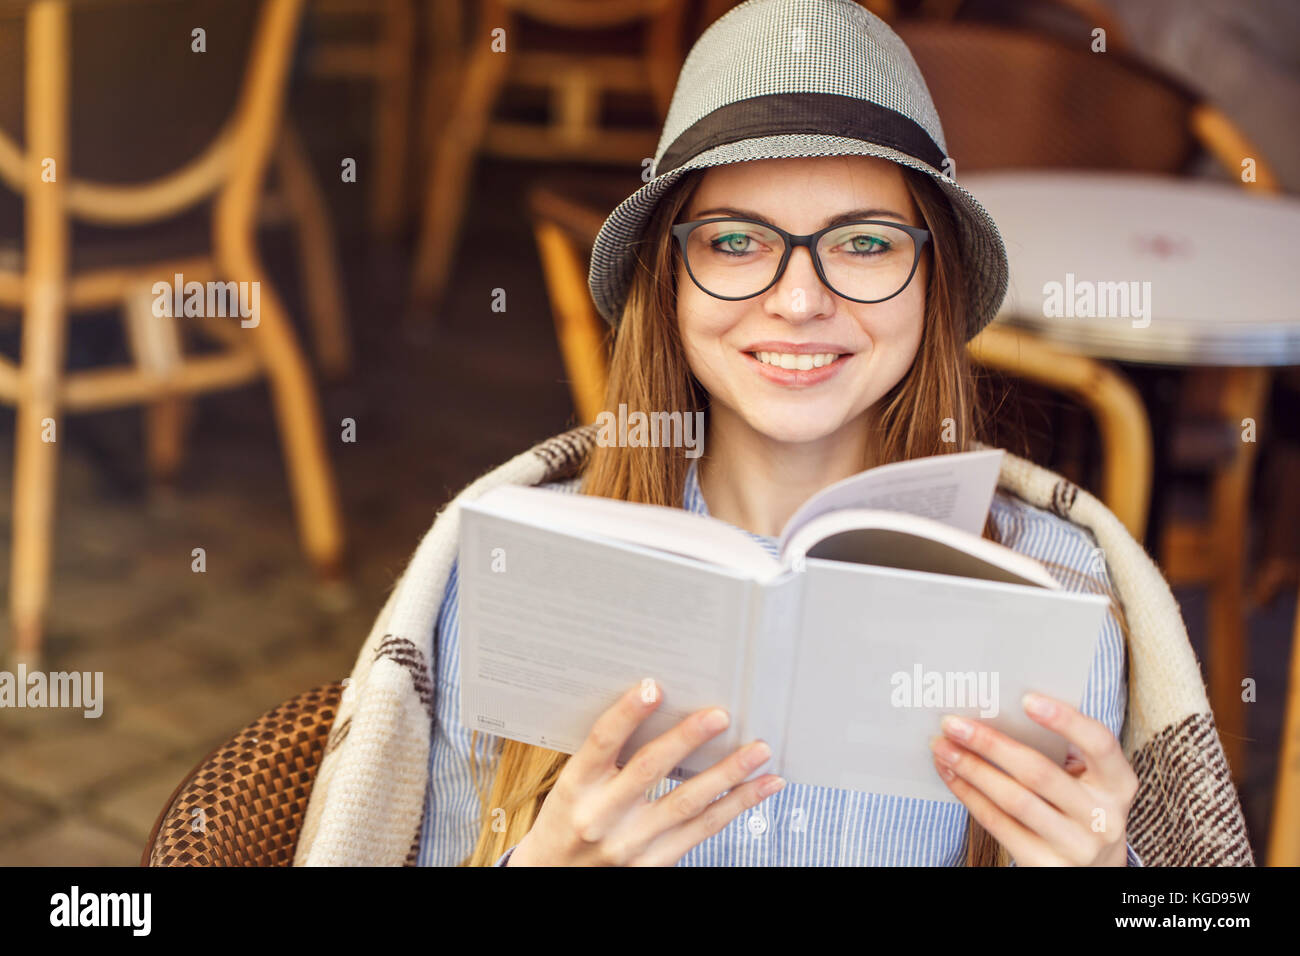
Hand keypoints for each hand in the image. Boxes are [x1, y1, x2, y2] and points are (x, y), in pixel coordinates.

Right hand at [508, 680, 785, 865]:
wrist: (557, 877)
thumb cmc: (568, 820)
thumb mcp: (573, 785)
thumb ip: (608, 755)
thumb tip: (660, 705)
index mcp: (576, 787)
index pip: (601, 742)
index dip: (628, 714)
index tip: (653, 687)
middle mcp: (602, 816)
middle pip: (649, 769)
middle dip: (687, 739)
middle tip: (720, 714)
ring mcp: (630, 844)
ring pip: (687, 803)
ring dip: (728, 774)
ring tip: (758, 751)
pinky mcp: (654, 863)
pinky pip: (704, 830)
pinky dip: (737, 805)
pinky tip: (761, 786)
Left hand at [928, 692, 1137, 865]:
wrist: (1094, 868)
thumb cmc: (1080, 803)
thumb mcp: (1089, 779)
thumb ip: (1060, 749)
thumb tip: (997, 712)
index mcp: (1118, 783)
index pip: (1099, 744)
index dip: (1065, 720)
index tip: (1026, 698)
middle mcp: (1103, 817)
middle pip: (1039, 773)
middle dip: (990, 744)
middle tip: (953, 723)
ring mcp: (1076, 846)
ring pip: (1013, 800)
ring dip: (971, 769)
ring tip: (942, 747)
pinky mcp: (1045, 865)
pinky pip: (998, 824)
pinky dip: (969, 795)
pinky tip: (951, 774)